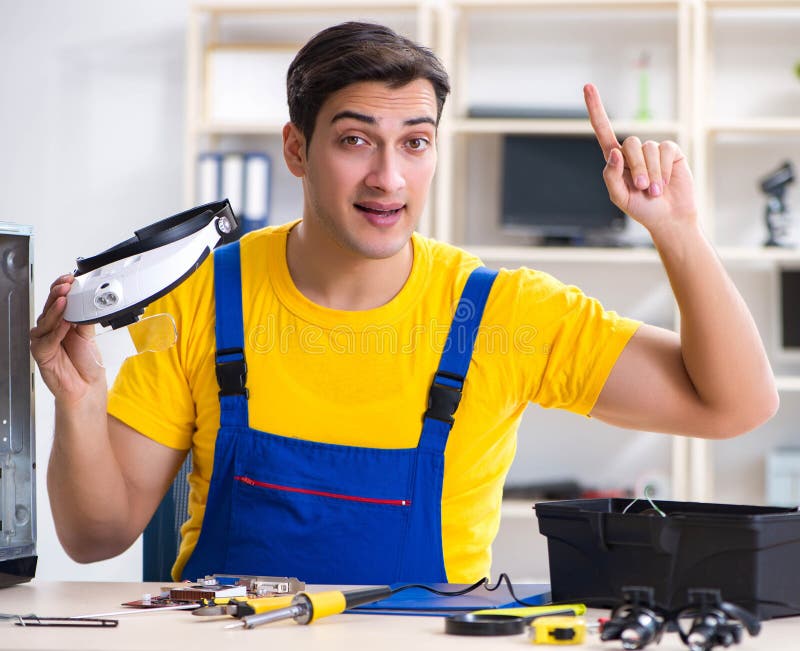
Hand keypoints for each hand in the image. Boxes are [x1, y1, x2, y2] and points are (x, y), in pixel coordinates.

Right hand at [30, 274, 105, 406]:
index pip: (57, 300)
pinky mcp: (41, 353)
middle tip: (66, 286)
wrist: (87, 386)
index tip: (70, 278)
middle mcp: (50, 329)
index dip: (61, 288)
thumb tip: (86, 300)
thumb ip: (85, 317)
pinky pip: (47, 339)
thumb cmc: (86, 362)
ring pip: (46, 321)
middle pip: (49, 308)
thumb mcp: (89, 334)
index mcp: (61, 322)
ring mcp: (43, 340)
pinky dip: (56, 330)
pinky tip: (64, 324)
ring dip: (56, 311)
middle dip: (57, 294)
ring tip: (65, 301)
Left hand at [584, 83, 697, 233]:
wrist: (669, 217)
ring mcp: (652, 150)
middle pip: (630, 143)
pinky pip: (665, 149)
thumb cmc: (641, 208)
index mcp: (616, 160)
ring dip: (651, 173)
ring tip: (654, 190)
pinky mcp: (671, 151)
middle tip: (642, 188)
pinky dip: (664, 169)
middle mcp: (633, 151)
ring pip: (648, 148)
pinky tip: (665, 182)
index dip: (596, 109)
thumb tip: (614, 152)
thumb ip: (611, 176)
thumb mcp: (619, 196)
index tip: (587, 87)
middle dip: (636, 169)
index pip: (604, 130)